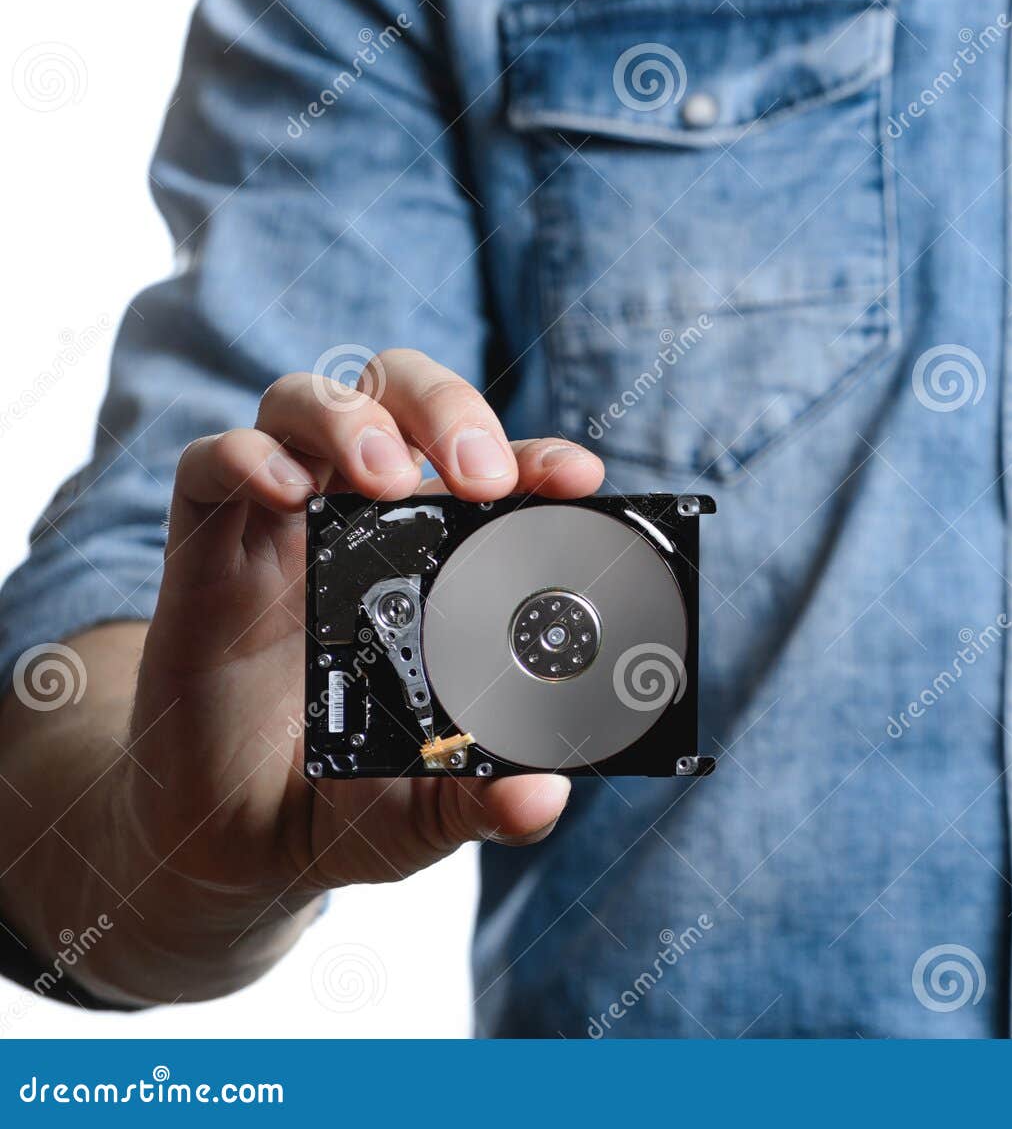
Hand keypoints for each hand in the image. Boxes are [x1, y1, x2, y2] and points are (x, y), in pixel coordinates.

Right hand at [116, 349, 602, 995]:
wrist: (229, 841)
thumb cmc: (340, 798)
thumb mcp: (423, 810)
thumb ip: (480, 801)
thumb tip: (543, 800)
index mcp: (437, 558)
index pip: (491, 473)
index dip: (536, 458)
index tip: (579, 478)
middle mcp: (362, 522)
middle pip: (400, 395)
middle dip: (445, 408)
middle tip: (480, 474)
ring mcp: (280, 526)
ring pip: (306, 402)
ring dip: (352, 419)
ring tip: (389, 478)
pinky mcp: (206, 550)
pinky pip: (211, 463)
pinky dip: (248, 458)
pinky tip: (287, 495)